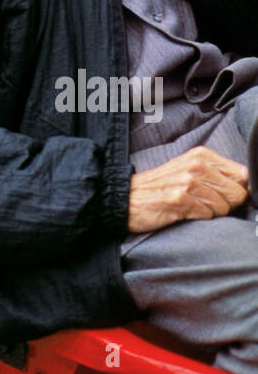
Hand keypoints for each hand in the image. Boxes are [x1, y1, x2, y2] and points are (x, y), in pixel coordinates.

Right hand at [127, 146, 248, 232]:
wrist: (128, 197)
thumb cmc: (161, 187)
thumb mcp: (188, 171)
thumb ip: (216, 174)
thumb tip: (245, 186)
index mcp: (201, 155)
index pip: (242, 174)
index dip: (237, 190)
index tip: (223, 195)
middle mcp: (196, 165)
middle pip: (237, 193)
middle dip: (226, 204)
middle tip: (204, 204)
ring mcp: (188, 182)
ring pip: (223, 207)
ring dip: (210, 213)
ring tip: (191, 207)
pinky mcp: (180, 199)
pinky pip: (207, 215)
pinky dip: (199, 218)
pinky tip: (184, 212)